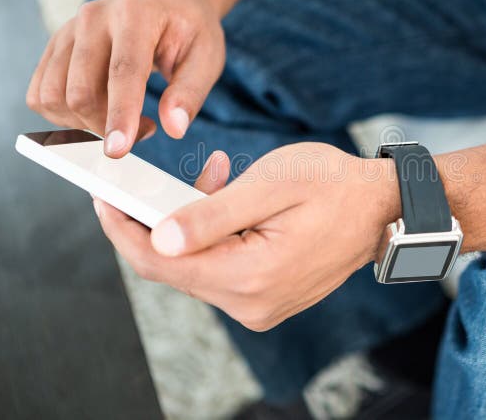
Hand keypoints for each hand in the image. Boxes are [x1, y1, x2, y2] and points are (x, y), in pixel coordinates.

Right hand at [26, 0, 224, 157]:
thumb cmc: (189, 29)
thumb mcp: (207, 57)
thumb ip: (190, 92)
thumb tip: (174, 127)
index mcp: (135, 14)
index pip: (122, 72)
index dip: (118, 115)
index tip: (118, 150)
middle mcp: (93, 17)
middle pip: (80, 91)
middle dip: (106, 126)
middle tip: (146, 127)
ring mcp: (68, 30)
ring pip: (53, 96)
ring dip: (84, 123)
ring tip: (123, 116)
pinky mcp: (55, 47)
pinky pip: (41, 94)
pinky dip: (65, 115)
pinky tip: (100, 109)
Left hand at [94, 143, 400, 330]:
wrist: (382, 208)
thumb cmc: (333, 185)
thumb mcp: (271, 185)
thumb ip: (213, 215)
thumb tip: (160, 238)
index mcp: (251, 276)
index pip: (161, 262)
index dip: (122, 230)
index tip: (102, 198)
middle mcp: (252, 304)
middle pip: (174, 269)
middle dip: (154, 223)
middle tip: (149, 181)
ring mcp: (260, 306)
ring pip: (195, 269)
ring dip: (188, 227)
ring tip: (213, 179)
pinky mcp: (266, 298)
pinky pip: (219, 271)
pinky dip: (210, 239)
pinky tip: (228, 205)